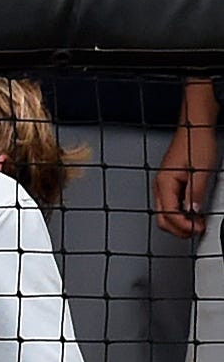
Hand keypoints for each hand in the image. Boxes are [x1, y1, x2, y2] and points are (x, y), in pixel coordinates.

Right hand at [156, 116, 217, 237]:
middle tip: (196, 231)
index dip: (183, 226)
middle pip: (162, 218)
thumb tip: (193, 211)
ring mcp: (163, 186)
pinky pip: (170, 206)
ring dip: (180, 223)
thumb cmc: (196, 144)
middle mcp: (160, 186)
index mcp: (164, 183)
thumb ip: (195, 193)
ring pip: (165, 214)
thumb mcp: (201, 170)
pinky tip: (192, 214)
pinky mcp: (170, 185)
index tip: (197, 229)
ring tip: (196, 224)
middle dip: (178, 229)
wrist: (194, 130)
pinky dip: (180, 214)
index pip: (168, 214)